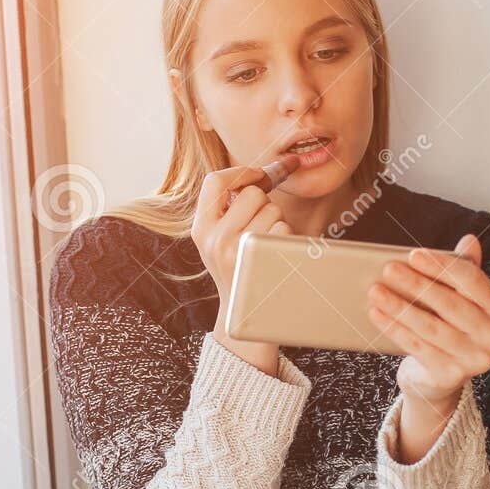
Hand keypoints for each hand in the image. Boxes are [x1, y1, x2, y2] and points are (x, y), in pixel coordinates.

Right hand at [192, 154, 295, 367]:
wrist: (246, 317)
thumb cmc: (240, 270)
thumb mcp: (219, 241)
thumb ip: (229, 209)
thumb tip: (262, 172)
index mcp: (201, 229)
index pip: (215, 181)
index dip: (241, 172)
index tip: (258, 174)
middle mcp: (215, 239)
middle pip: (253, 194)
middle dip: (265, 204)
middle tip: (261, 227)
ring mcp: (237, 251)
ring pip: (273, 210)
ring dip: (278, 223)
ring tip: (267, 247)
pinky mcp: (261, 261)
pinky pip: (285, 230)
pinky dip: (288, 239)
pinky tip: (278, 257)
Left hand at [367, 233, 489, 408]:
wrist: (440, 376)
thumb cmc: (450, 326)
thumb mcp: (460, 298)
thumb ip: (465, 270)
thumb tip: (470, 240)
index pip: (473, 281)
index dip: (442, 266)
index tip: (414, 255)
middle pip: (451, 305)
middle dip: (417, 285)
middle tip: (389, 269)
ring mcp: (475, 360)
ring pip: (431, 328)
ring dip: (400, 307)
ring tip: (376, 291)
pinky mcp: (451, 376)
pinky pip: (418, 348)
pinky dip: (395, 329)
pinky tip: (377, 314)